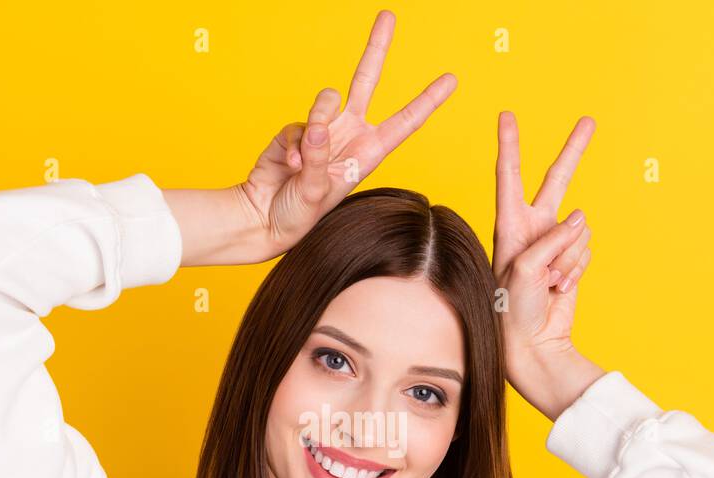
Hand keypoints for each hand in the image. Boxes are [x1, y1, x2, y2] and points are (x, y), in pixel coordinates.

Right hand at [165, 10, 456, 266]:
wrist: (263, 220)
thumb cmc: (297, 217)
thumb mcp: (314, 193)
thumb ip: (315, 158)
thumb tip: (314, 127)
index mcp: (368, 153)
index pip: (405, 122)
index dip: (427, 100)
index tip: (450, 79)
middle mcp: (349, 135)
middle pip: (365, 81)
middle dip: (376, 48)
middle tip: (388, 15)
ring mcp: (322, 129)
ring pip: (326, 99)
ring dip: (316, 121)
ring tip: (302, 160)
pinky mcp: (296, 129)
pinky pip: (298, 121)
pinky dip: (293, 143)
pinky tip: (289, 165)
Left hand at [493, 111, 605, 419]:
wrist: (531, 343)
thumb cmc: (513, 310)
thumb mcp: (525, 271)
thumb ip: (553, 240)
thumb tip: (581, 217)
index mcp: (508, 227)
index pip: (508, 178)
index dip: (510, 146)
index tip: (507, 116)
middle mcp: (531, 228)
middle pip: (555, 181)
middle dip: (572, 151)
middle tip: (589, 121)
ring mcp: (554, 243)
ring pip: (580, 229)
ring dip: (570, 258)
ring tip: (550, 283)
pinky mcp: (572, 259)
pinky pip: (587, 249)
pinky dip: (578, 269)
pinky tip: (561, 287)